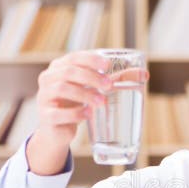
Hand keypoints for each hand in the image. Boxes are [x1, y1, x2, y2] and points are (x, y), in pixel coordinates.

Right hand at [27, 51, 148, 174]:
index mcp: (59, 67)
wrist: (57, 129)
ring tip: (102, 102)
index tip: (107, 65)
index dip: (90, 60)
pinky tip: (88, 114)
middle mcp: (48, 79)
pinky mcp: (45, 116)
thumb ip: (117, 80)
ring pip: (62, 89)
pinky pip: (58, 113)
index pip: (74, 58)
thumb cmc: (77, 103)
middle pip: (69, 72)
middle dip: (91, 77)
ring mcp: (44, 97)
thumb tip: (145, 74)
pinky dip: (75, 113)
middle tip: (109, 86)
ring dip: (85, 94)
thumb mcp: (94, 89)